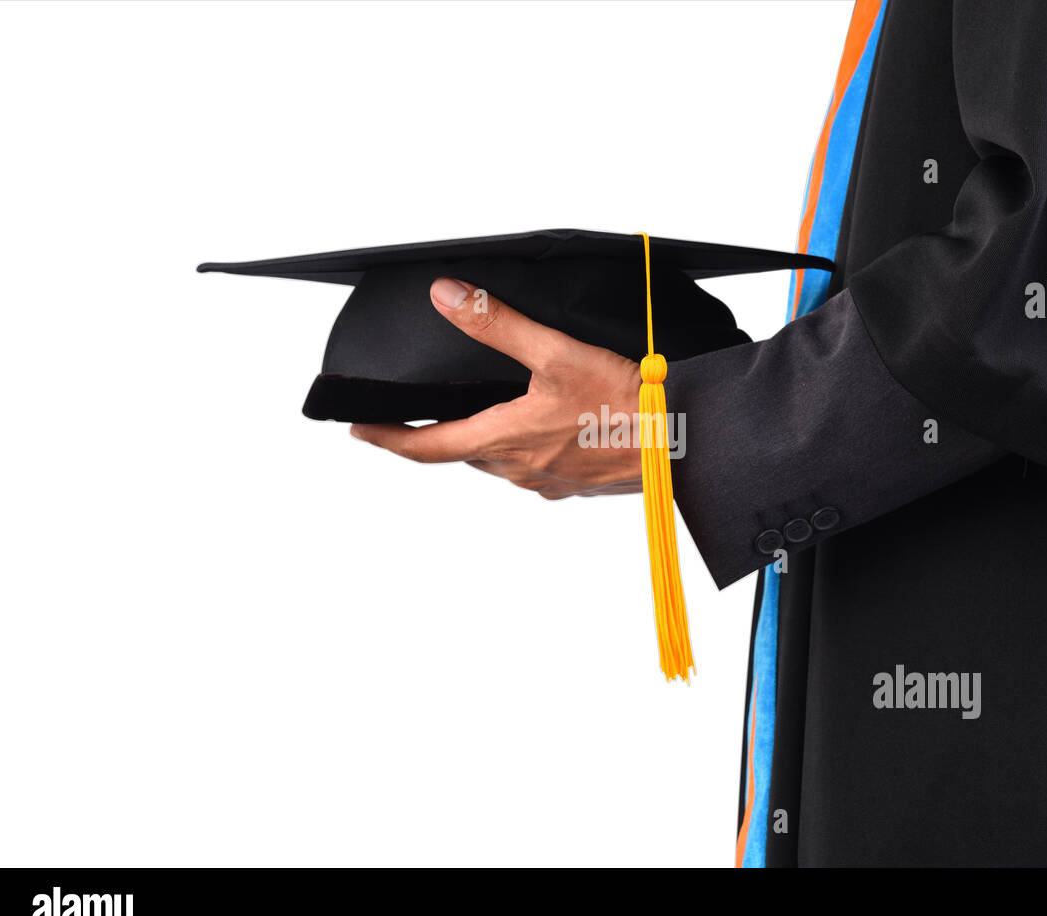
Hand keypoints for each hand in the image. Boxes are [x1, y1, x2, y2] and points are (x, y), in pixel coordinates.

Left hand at [350, 278, 643, 498]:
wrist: (687, 443)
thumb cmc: (627, 403)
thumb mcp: (556, 352)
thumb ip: (496, 324)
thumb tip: (446, 298)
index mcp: (504, 441)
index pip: (426, 448)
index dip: (387, 438)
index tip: (359, 431)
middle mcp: (519, 470)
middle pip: (464, 452)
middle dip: (442, 433)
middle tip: (425, 412)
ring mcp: (548, 483)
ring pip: (500, 461)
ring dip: (487, 439)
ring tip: (489, 411)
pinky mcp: (577, 486)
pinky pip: (535, 468)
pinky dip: (527, 447)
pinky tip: (549, 426)